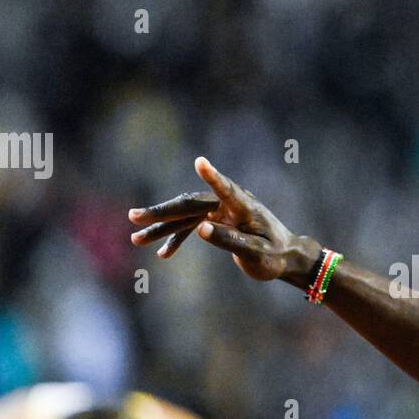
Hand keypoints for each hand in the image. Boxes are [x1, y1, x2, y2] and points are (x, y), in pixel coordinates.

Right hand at [128, 157, 319, 283]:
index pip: (225, 189)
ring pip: (185, 216)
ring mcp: (220, 210)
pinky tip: (164, 254)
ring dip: (162, 227)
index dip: (213, 177)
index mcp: (244, 207)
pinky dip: (177, 238)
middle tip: (132, 217)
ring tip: (136, 239)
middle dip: (161, 212)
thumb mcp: (255, 253)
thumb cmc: (275, 255)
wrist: (286, 256)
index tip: (201, 162)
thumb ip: (229, 240)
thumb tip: (201, 229)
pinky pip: (191, 226)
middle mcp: (229, 204)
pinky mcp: (217, 220)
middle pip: (190, 204)